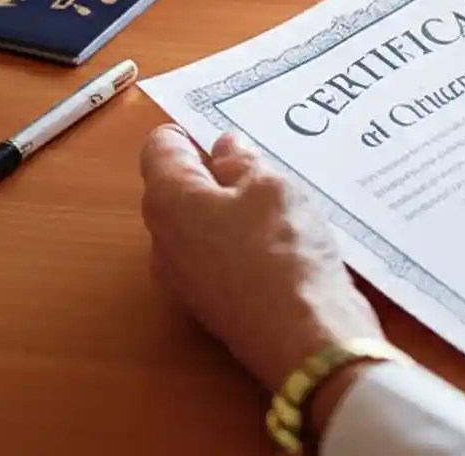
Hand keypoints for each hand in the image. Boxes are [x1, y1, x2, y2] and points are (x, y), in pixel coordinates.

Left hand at [139, 125, 384, 400]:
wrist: (303, 337)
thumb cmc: (284, 249)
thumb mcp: (272, 186)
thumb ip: (242, 160)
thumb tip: (224, 149)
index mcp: (168, 199)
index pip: (160, 147)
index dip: (191, 131)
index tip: (226, 128)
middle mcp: (163, 240)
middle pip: (178, 189)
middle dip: (214, 172)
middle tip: (262, 164)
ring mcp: (184, 279)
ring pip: (199, 227)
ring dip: (230, 211)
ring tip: (279, 204)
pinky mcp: (210, 306)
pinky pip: (217, 259)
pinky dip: (241, 245)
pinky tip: (282, 243)